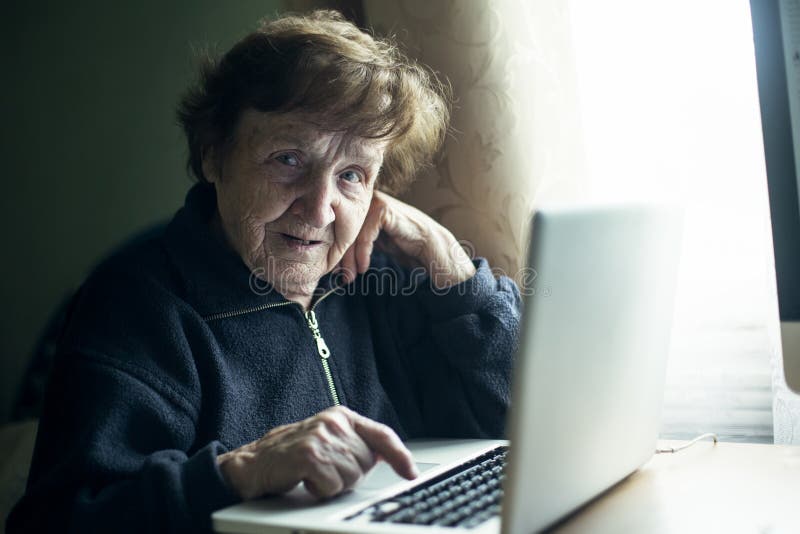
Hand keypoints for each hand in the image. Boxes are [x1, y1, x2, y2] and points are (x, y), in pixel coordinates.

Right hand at [216, 406, 417, 499]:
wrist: (251, 464)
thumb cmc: (290, 457)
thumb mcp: (327, 441)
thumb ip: (355, 444)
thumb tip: (388, 457)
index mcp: (341, 416)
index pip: (381, 435)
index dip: (399, 456)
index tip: (411, 473)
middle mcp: (334, 422)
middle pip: (366, 464)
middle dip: (349, 475)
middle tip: (324, 471)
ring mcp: (321, 437)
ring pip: (351, 477)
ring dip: (332, 485)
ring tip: (312, 475)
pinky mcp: (310, 455)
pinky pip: (332, 486)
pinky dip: (319, 491)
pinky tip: (304, 481)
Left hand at [339, 191, 475, 287]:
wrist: (434, 249)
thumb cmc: (406, 247)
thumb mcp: (378, 243)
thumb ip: (360, 243)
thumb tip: (336, 256)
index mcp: (367, 207)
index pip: (344, 229)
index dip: (340, 252)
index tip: (339, 273)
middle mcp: (370, 201)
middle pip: (346, 230)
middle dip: (343, 257)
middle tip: (343, 278)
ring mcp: (377, 202)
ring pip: (353, 233)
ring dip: (350, 258)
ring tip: (351, 276)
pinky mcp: (384, 210)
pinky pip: (365, 234)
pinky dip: (362, 252)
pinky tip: (364, 266)